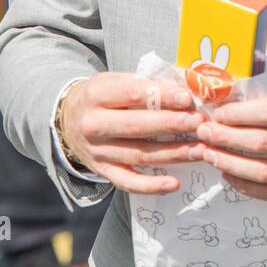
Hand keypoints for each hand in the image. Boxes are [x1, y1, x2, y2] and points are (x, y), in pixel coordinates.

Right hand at [59, 73, 207, 194]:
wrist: (66, 120)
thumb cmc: (102, 97)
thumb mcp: (115, 81)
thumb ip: (146, 84)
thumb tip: (187, 87)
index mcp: (97, 94)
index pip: (133, 93)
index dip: (162, 96)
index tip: (187, 97)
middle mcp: (94, 124)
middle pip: (137, 126)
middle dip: (172, 124)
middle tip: (199, 123)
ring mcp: (98, 151)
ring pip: (139, 155)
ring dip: (173, 154)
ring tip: (200, 150)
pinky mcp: (102, 171)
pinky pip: (128, 182)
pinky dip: (151, 186)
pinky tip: (175, 183)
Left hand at [188, 94, 266, 200]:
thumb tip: (241, 103)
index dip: (239, 114)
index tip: (217, 112)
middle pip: (262, 143)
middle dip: (226, 137)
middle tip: (203, 132)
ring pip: (265, 171)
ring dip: (231, 164)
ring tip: (210, 154)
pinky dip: (249, 186)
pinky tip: (230, 176)